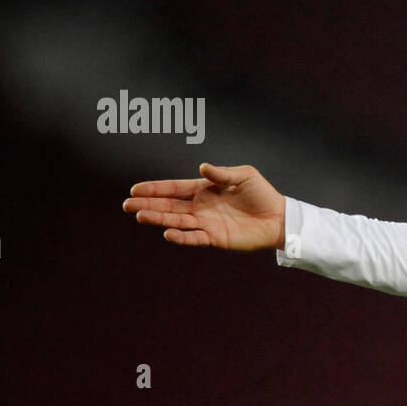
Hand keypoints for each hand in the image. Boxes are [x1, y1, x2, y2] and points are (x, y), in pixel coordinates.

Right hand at [123, 163, 285, 250]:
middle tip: (127, 205)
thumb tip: (202, 168)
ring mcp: (206, 223)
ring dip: (158, 219)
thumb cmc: (262, 194)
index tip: (135, 190)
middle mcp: (201, 207)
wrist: (279, 217)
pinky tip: (167, 233)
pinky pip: (194, 238)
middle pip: (169, 205)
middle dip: (148, 205)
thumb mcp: (244, 176)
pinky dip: (181, 236)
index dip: (155, 189)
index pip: (175, 188)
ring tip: (140, 217)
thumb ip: (222, 174)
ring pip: (177, 221)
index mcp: (205, 189)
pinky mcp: (216, 238)